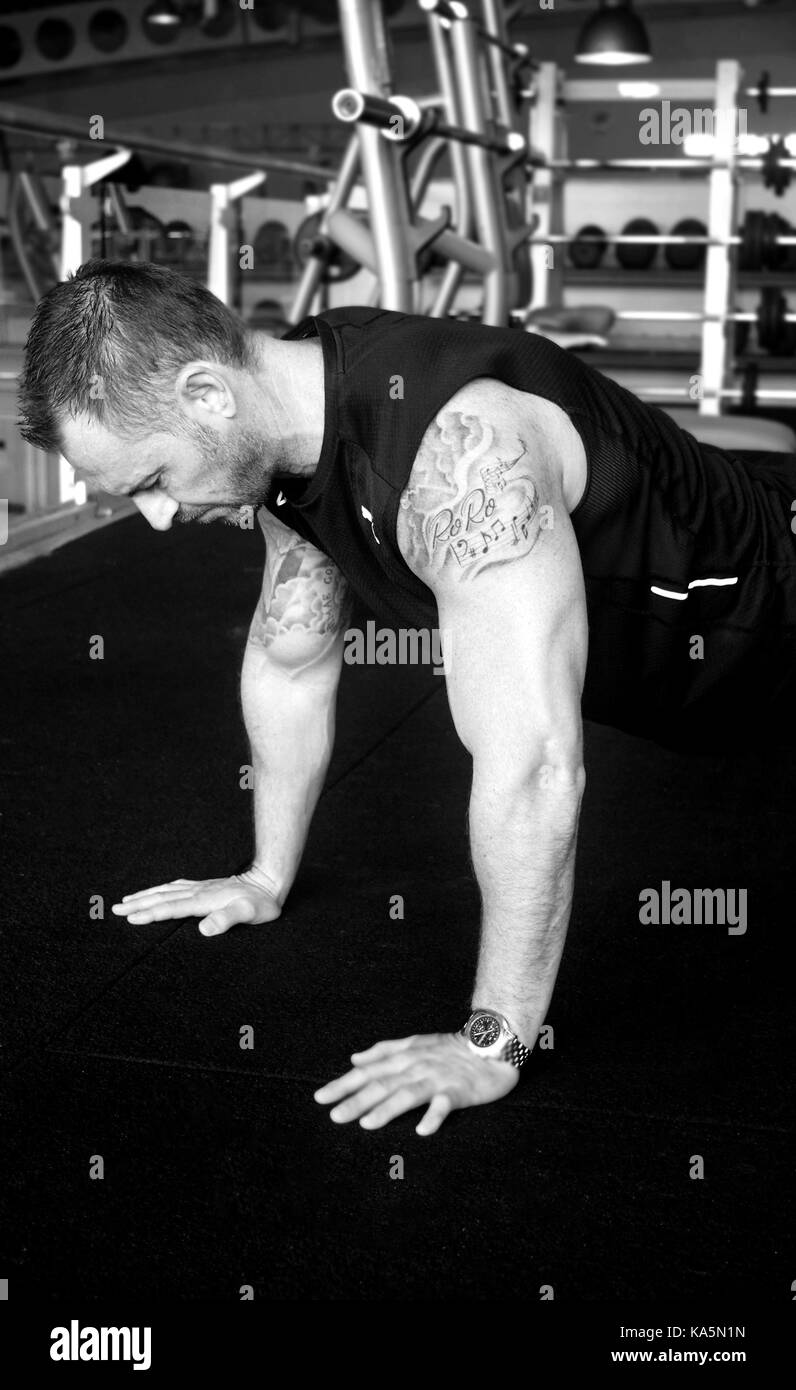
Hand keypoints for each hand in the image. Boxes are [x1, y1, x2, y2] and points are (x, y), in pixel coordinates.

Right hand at [111, 868, 281, 935]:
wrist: (269, 881)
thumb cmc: (261, 903)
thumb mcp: (249, 914)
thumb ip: (227, 920)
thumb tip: (204, 930)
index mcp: (204, 901)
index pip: (171, 908)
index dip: (151, 914)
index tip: (130, 919)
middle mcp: (198, 892)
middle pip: (162, 898)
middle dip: (138, 904)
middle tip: (114, 910)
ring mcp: (199, 888)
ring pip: (165, 891)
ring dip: (145, 896)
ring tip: (125, 901)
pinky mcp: (203, 887)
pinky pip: (175, 887)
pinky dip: (159, 890)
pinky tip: (154, 892)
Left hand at [314, 1031, 518, 1135]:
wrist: (491, 1043)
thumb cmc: (451, 1047)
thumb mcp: (415, 1043)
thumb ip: (384, 1051)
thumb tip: (355, 1058)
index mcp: (404, 1056)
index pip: (368, 1071)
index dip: (344, 1084)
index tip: (321, 1098)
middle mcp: (416, 1066)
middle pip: (382, 1084)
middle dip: (356, 1100)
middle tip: (334, 1116)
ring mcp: (437, 1078)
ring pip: (408, 1094)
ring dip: (387, 1108)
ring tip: (367, 1123)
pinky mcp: (459, 1090)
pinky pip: (445, 1104)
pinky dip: (434, 1116)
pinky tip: (422, 1130)